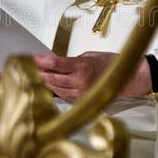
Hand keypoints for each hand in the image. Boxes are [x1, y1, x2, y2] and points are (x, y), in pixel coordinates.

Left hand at [32, 51, 153, 100]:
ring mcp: (81, 94)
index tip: (31, 58)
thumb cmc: (112, 64)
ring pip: (56, 89)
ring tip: (35, 77)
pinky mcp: (83, 101)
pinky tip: (49, 86)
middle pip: (52, 78)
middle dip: (39, 72)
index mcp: (82, 67)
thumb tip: (57, 64)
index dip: (41, 61)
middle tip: (28, 67)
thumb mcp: (90, 55)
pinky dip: (56, 91)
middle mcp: (80, 82)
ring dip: (45, 83)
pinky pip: (64, 96)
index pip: (55, 64)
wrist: (129, 79)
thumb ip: (73, 61)